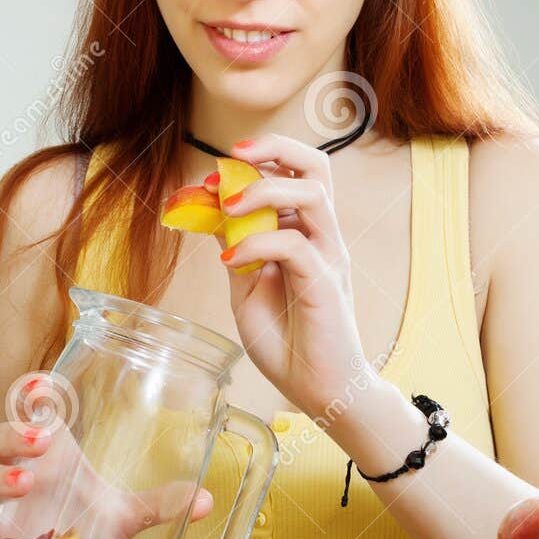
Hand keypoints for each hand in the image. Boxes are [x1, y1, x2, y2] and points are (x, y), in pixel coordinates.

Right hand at [0, 374, 213, 538]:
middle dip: (16, 434)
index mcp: (55, 455)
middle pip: (3, 437)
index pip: (34, 412)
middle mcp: (26, 473)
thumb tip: (206, 499)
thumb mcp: (126, 515)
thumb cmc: (88, 531)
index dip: (32, 395)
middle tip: (42, 441)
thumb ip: (161, 504)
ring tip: (25, 484)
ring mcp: (5, 505)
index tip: (43, 387)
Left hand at [217, 133, 373, 421]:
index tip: (213, 176)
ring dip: (264, 190)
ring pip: (313, 193)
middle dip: (275, 148)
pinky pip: (295, 245)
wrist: (320, 389)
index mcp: (305, 232)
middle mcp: (322, 236)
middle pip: (317, 166)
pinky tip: (230, 261)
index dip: (256, 161)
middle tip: (233, 156)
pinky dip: (256, 244)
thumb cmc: (288, 341)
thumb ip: (235, 248)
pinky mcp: (326, 283)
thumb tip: (210, 211)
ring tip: (228, 207)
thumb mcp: (247, 287)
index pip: (295, 172)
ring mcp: (328, 257)